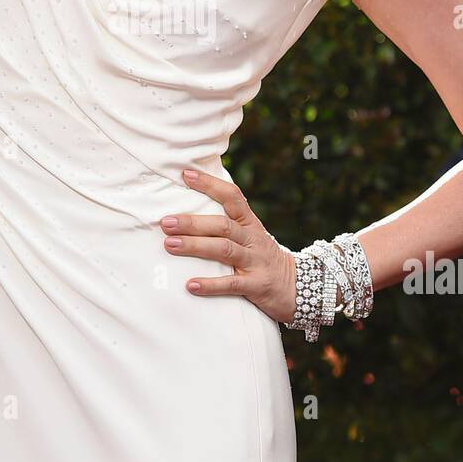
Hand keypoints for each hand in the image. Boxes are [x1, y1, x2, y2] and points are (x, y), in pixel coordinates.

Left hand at [159, 167, 296, 324]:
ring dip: (195, 246)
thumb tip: (187, 210)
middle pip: (222, 225)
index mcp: (249, 222)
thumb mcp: (250, 235)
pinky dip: (210, 285)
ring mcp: (255, 262)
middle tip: (166, 222)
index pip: (231, 196)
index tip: (185, 175)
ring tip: (169, 245)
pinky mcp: (256, 285)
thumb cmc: (260, 257)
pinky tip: (190, 285)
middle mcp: (252, 238)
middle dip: (192, 222)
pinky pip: (231, 284)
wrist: (296, 286)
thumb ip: (226, 223)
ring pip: (224, 250)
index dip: (210, 184)